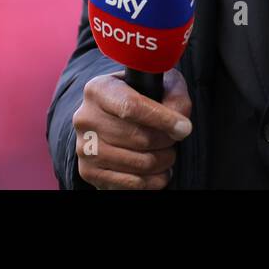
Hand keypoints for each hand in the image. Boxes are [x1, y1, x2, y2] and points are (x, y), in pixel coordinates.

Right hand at [73, 68, 192, 188]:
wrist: (110, 118)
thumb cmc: (139, 98)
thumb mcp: (158, 85)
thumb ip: (174, 97)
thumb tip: (181, 124)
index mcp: (98, 90)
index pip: (130, 106)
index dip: (162, 119)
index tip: (184, 127)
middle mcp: (86, 118)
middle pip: (138, 137)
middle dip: (166, 141)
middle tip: (174, 138)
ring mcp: (84, 148)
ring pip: (139, 163)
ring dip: (163, 161)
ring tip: (168, 153)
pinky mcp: (89, 172)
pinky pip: (132, 183)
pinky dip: (155, 180)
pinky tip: (161, 171)